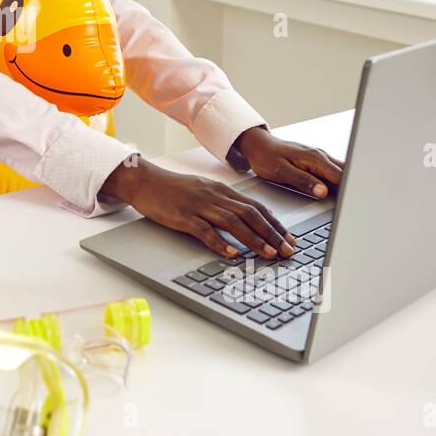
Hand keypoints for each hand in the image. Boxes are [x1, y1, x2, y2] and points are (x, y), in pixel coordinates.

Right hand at [101, 158, 293, 259]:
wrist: (146, 181)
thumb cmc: (175, 189)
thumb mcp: (205, 192)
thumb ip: (224, 204)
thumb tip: (246, 222)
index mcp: (223, 190)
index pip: (257, 207)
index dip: (276, 224)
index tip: (290, 239)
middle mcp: (215, 196)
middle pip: (250, 214)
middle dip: (272, 234)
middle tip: (287, 250)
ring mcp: (199, 206)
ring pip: (233, 222)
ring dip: (253, 239)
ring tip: (268, 254)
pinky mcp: (183, 216)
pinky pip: (205, 231)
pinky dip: (220, 243)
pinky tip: (232, 254)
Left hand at [234, 126, 343, 199]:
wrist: (259, 145)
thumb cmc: (266, 157)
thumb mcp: (280, 171)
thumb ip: (303, 181)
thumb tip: (323, 192)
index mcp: (315, 159)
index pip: (341, 177)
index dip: (350, 191)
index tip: (354, 203)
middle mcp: (321, 157)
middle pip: (346, 175)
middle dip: (354, 189)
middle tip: (358, 206)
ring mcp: (321, 159)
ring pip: (341, 174)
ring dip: (347, 186)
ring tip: (353, 203)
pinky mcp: (318, 163)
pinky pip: (333, 174)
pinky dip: (339, 184)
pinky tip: (340, 195)